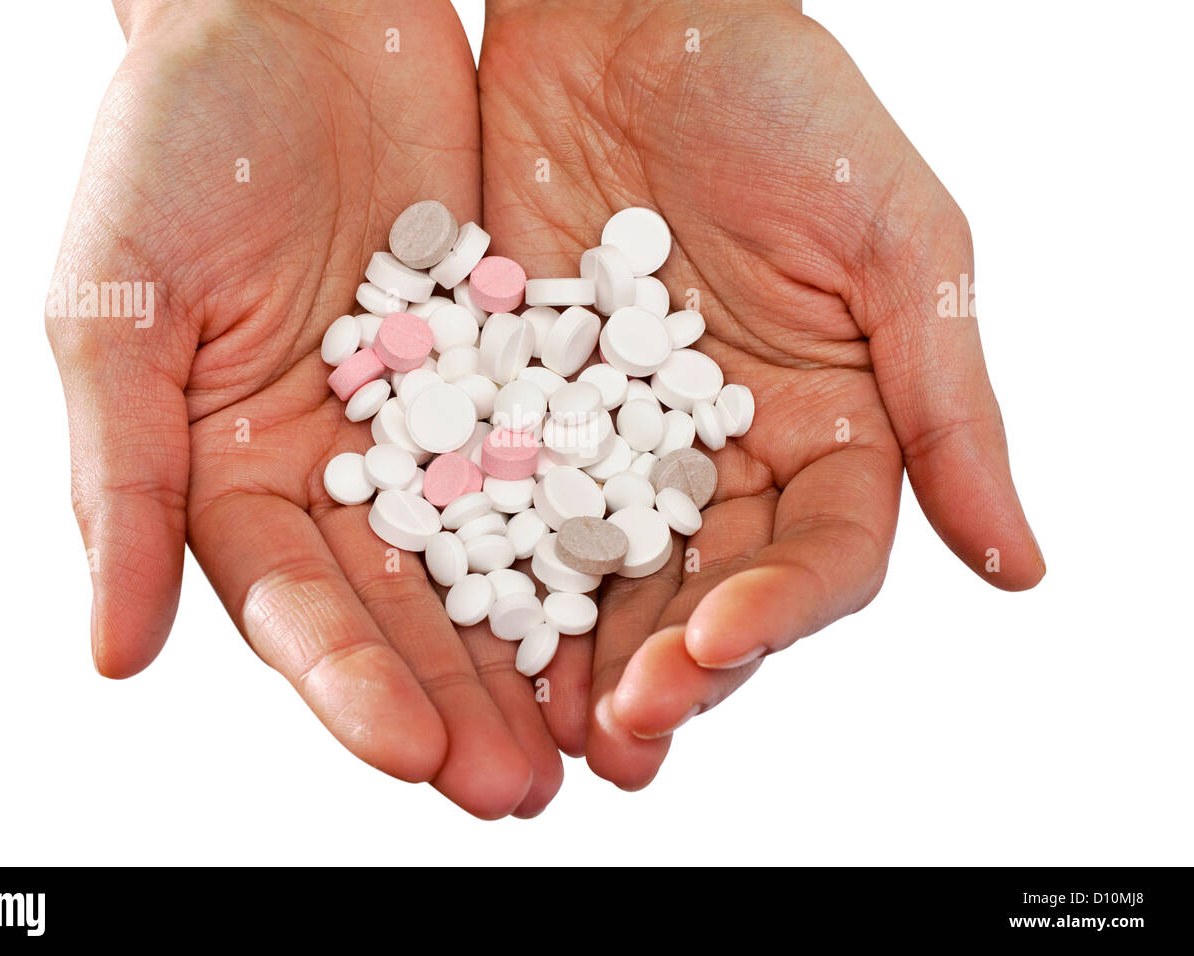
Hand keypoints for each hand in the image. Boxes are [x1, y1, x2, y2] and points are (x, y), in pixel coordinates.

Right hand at [46, 0, 560, 816]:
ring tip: (606, 732)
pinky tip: (651, 588)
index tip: (415, 755)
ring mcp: (436, 419)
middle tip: (525, 791)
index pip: (297, 608)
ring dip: (544, 644)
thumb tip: (109, 653)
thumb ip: (119, 478)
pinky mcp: (516, 362)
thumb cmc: (172, 141)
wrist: (295, 13)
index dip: (351, 685)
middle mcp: (343, 468)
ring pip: (497, 552)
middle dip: (463, 699)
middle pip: (408, 609)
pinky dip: (600, 520)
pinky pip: (567, 453)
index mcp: (237, 473)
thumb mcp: (120, 307)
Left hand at [479, 0, 1043, 786]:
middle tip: (622, 738)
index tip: (711, 646)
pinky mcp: (523, 404)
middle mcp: (725, 452)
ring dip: (580, 657)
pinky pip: (507, 501)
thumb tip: (1021, 566)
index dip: (772, 615)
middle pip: (705, 588)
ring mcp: (617, 436)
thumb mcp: (898, 244)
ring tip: (549, 730)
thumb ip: (947, 405)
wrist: (633, 15)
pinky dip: (493, 568)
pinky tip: (467, 627)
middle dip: (668, 668)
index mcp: (830, 429)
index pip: (816, 557)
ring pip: (604, 571)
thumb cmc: (784, 104)